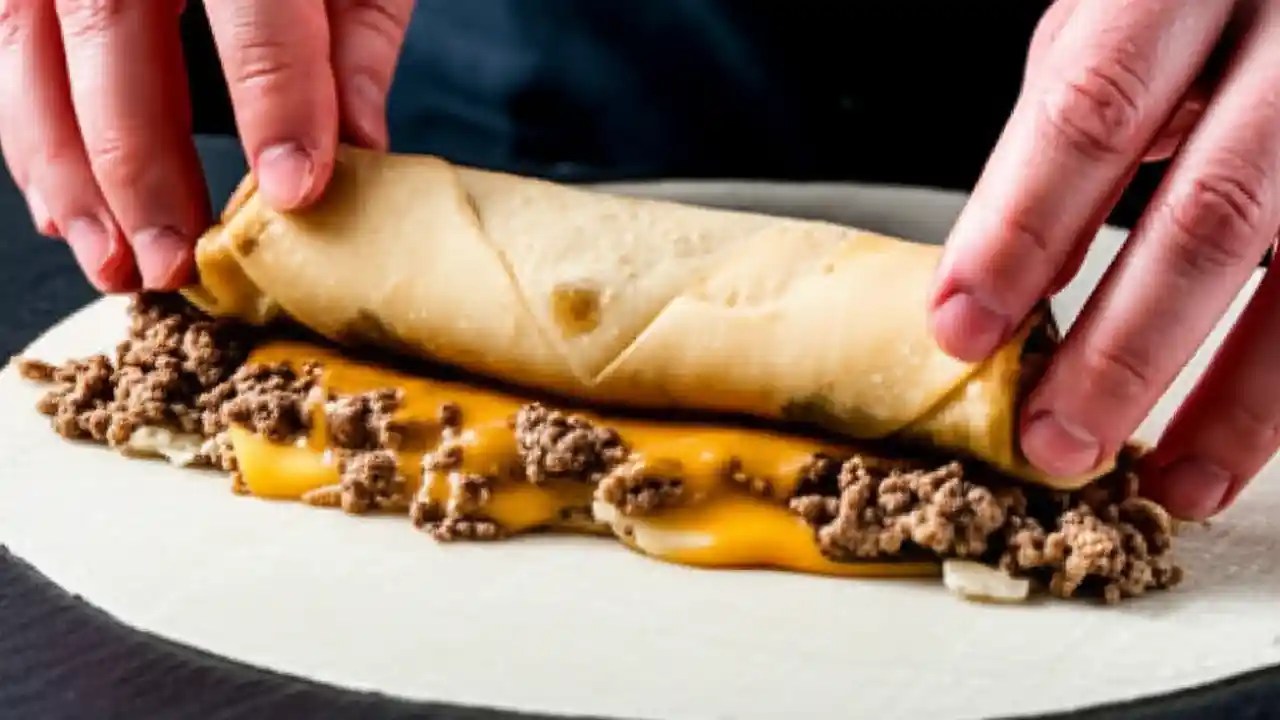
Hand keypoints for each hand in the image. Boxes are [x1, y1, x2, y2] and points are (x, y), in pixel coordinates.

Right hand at [0, 0, 413, 291]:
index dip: (275, 101)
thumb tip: (356, 153)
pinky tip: (67, 210)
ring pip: (31, 53)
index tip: (295, 191)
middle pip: (114, 34)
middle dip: (142, 164)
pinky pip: (6, 53)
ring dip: (69, 174)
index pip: (254, 7)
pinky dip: (31, 140)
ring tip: (117, 262)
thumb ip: (354, 38)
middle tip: (179, 260)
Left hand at [928, 0, 1279, 520]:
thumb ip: (1072, 122)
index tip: (961, 331)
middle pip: (1211, 214)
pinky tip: (1241, 437)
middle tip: (1055, 442)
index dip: (1020, 230)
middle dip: (1124, 350)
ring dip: (1236, 403)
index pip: (1091, 110)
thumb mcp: (1121, 16)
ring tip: (1171, 484)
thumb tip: (1022, 271)